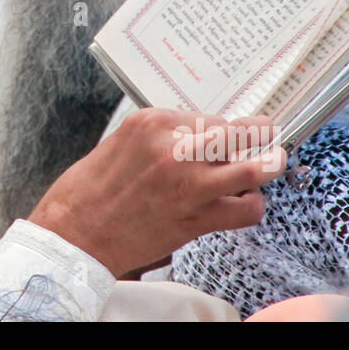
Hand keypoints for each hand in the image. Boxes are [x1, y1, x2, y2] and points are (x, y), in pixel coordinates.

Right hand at [27, 108, 285, 277]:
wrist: (75, 233)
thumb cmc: (91, 191)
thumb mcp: (124, 142)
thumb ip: (163, 137)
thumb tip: (199, 136)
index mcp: (152, 123)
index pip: (210, 116)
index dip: (226, 127)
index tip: (236, 130)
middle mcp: (174, 148)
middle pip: (239, 132)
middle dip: (260, 133)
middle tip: (268, 134)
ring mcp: (188, 183)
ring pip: (253, 168)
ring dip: (268, 165)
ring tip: (273, 163)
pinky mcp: (196, 218)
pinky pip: (245, 209)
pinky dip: (252, 204)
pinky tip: (244, 201)